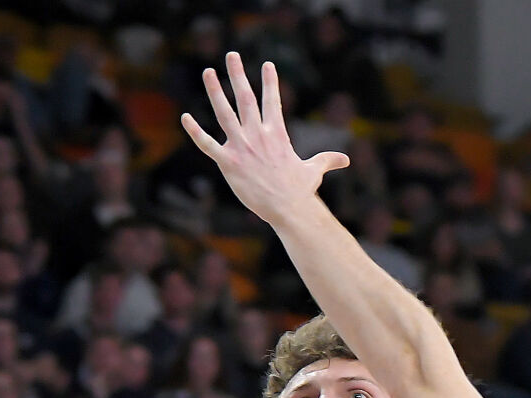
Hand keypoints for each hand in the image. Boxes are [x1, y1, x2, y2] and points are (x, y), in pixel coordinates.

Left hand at [180, 53, 348, 227]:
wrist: (289, 209)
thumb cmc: (300, 191)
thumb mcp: (314, 171)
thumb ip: (327, 160)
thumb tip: (345, 160)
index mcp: (277, 134)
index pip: (272, 101)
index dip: (269, 81)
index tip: (267, 64)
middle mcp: (258, 135)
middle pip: (245, 97)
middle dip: (237, 74)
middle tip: (231, 55)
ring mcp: (242, 147)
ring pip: (224, 113)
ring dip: (215, 90)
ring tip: (208, 72)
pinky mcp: (229, 163)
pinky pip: (207, 144)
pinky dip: (195, 131)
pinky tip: (184, 117)